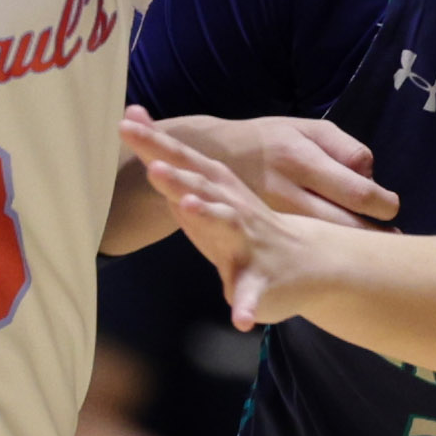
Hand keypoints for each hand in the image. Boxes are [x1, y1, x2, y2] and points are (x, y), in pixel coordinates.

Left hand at [120, 108, 327, 330]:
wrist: (310, 260)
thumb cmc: (241, 223)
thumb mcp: (202, 192)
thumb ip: (167, 159)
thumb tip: (130, 116)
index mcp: (215, 187)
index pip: (180, 160)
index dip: (154, 143)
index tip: (125, 122)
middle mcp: (230, 208)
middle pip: (201, 186)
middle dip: (178, 177)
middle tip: (153, 166)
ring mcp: (247, 243)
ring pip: (226, 224)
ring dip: (208, 215)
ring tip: (189, 207)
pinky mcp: (260, 281)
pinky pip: (251, 295)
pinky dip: (246, 305)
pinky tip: (240, 319)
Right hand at [156, 110, 398, 229]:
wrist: (207, 155)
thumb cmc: (267, 139)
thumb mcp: (306, 128)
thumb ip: (344, 148)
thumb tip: (370, 176)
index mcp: (302, 159)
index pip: (357, 192)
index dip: (382, 204)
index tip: (391, 206)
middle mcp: (289, 191)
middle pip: (346, 225)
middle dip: (374, 234)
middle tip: (392, 238)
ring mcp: (275, 216)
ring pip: (326, 241)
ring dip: (353, 247)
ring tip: (371, 251)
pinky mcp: (265, 233)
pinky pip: (304, 246)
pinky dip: (327, 249)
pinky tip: (339, 251)